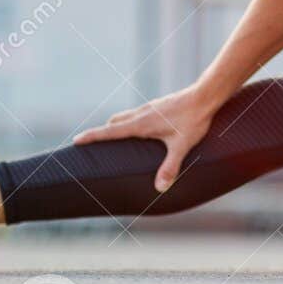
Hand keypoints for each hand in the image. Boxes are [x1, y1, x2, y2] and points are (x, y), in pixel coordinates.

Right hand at [73, 83, 218, 191]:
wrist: (206, 96)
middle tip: (92, 145)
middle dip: (102, 133)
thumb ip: (170, 166)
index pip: (110, 131)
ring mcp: (150, 108)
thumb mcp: (182, 145)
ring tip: (115, 141)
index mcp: (141, 123)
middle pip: (114, 123)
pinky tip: (142, 132)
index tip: (76, 140)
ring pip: (125, 117)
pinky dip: (131, 123)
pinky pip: (137, 115)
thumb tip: (160, 188)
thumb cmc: (194, 119)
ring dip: (117, 127)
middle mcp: (141, 114)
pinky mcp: (159, 106)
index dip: (92, 136)